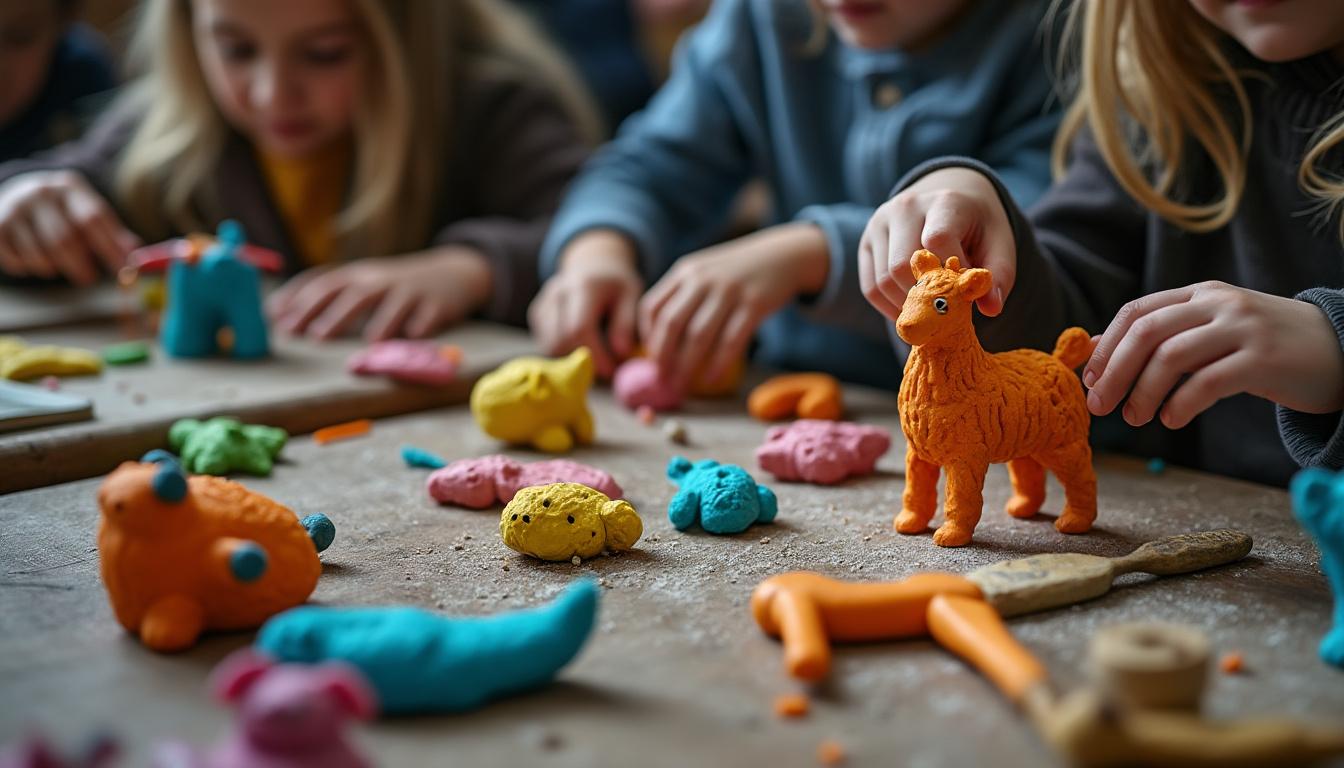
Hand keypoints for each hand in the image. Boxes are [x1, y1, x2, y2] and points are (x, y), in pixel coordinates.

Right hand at [0, 171, 140, 284]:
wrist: (14, 196)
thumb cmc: (63, 212)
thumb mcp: (88, 212)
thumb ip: (113, 234)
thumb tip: (135, 256)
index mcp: (71, 187)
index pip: (94, 219)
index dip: (110, 248)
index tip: (123, 271)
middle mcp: (41, 192)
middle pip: (64, 239)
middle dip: (80, 266)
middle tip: (88, 279)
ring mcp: (16, 208)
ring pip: (40, 255)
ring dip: (53, 269)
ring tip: (58, 267)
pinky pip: (17, 261)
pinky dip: (29, 269)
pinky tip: (34, 262)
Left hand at [267, 246, 491, 340]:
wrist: (453, 273)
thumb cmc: (397, 285)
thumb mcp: (366, 282)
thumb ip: (330, 297)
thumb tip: (277, 314)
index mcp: (359, 275)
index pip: (324, 283)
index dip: (300, 299)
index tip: (276, 318)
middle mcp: (382, 280)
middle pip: (355, 293)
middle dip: (332, 313)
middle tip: (311, 335)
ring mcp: (411, 292)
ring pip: (393, 304)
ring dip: (380, 322)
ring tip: (368, 344)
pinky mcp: (437, 306)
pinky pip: (427, 318)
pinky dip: (420, 328)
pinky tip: (412, 338)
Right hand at [528, 229, 642, 378]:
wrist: (593, 264)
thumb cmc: (616, 284)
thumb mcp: (631, 296)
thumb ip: (626, 324)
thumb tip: (620, 354)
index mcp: (583, 286)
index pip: (579, 328)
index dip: (595, 355)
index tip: (612, 371)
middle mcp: (557, 293)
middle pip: (560, 341)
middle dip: (583, 362)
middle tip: (606, 369)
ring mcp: (543, 303)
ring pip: (550, 346)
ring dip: (572, 359)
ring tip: (596, 356)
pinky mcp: (537, 314)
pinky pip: (546, 343)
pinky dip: (564, 352)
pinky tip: (581, 345)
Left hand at [639, 223, 827, 387]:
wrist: (783, 255)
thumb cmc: (738, 273)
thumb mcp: (705, 273)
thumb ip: (682, 296)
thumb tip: (659, 339)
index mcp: (686, 271)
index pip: (652, 306)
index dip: (647, 337)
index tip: (651, 359)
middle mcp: (703, 279)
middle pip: (671, 324)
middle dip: (662, 357)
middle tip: (661, 381)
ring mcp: (729, 291)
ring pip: (699, 336)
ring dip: (686, 366)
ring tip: (681, 386)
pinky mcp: (754, 304)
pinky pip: (730, 341)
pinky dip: (718, 364)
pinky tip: (711, 379)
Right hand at [859, 166, 1014, 320]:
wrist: (950, 198)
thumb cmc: (977, 226)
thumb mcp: (999, 243)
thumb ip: (999, 275)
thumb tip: (991, 308)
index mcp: (944, 200)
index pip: (937, 241)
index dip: (951, 276)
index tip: (966, 292)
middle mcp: (905, 206)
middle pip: (902, 266)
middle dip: (925, 296)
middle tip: (945, 310)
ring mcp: (880, 223)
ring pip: (883, 281)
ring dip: (907, 306)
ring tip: (930, 310)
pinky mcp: (866, 242)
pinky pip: (870, 287)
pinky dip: (890, 307)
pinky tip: (912, 308)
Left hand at [1084, 281, 1343, 428]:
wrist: (1340, 348)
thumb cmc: (1262, 347)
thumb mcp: (1212, 332)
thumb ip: (1165, 337)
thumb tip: (1101, 350)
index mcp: (1199, 294)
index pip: (1136, 312)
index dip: (1106, 346)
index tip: (1089, 379)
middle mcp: (1218, 304)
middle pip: (1146, 332)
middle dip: (1115, 371)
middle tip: (1099, 405)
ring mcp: (1243, 328)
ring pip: (1172, 356)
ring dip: (1143, 392)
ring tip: (1136, 418)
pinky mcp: (1264, 359)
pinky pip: (1209, 382)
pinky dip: (1180, 404)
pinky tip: (1170, 420)